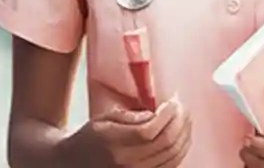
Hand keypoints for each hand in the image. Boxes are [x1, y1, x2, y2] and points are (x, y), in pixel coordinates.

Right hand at [69, 97, 192, 167]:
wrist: (78, 163)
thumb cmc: (90, 139)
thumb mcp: (102, 120)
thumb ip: (127, 117)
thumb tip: (153, 114)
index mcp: (113, 143)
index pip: (148, 130)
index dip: (166, 116)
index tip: (173, 102)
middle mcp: (128, 162)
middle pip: (165, 143)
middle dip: (180, 122)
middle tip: (183, 108)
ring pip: (173, 156)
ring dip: (184, 135)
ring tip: (186, 120)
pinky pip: (172, 165)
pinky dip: (181, 150)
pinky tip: (182, 137)